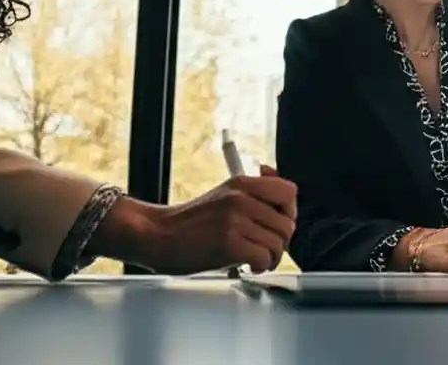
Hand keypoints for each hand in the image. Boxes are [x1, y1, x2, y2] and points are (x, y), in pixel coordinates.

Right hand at [93, 165, 297, 274]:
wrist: (158, 234)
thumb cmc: (191, 222)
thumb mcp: (224, 196)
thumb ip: (252, 195)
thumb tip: (275, 181)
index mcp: (242, 183)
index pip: (289, 191)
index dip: (289, 212)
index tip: (278, 225)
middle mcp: (241, 198)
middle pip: (287, 223)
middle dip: (281, 243)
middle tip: (266, 250)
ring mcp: (235, 219)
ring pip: (278, 243)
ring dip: (271, 258)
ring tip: (256, 260)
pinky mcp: (229, 242)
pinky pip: (263, 257)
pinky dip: (260, 266)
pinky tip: (247, 266)